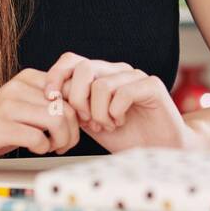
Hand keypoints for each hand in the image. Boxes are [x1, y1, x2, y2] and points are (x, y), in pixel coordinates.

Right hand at [0, 68, 79, 170]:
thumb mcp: (25, 108)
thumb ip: (48, 103)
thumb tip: (83, 111)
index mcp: (27, 78)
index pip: (69, 91)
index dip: (78, 114)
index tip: (72, 129)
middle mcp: (17, 87)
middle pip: (66, 107)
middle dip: (73, 131)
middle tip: (63, 144)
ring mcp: (7, 105)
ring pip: (56, 119)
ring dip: (61, 140)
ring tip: (52, 147)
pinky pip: (36, 136)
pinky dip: (43, 147)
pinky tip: (36, 149)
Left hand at [44, 51, 197, 152]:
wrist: (159, 149)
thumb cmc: (126, 136)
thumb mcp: (90, 123)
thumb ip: (73, 108)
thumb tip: (50, 98)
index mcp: (100, 75)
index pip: (71, 61)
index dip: (56, 77)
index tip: (51, 99)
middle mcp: (117, 70)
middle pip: (83, 69)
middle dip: (78, 100)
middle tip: (88, 121)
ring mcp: (135, 76)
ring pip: (101, 85)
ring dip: (99, 114)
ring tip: (108, 125)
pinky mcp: (151, 85)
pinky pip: (122, 94)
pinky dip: (116, 113)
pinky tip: (121, 122)